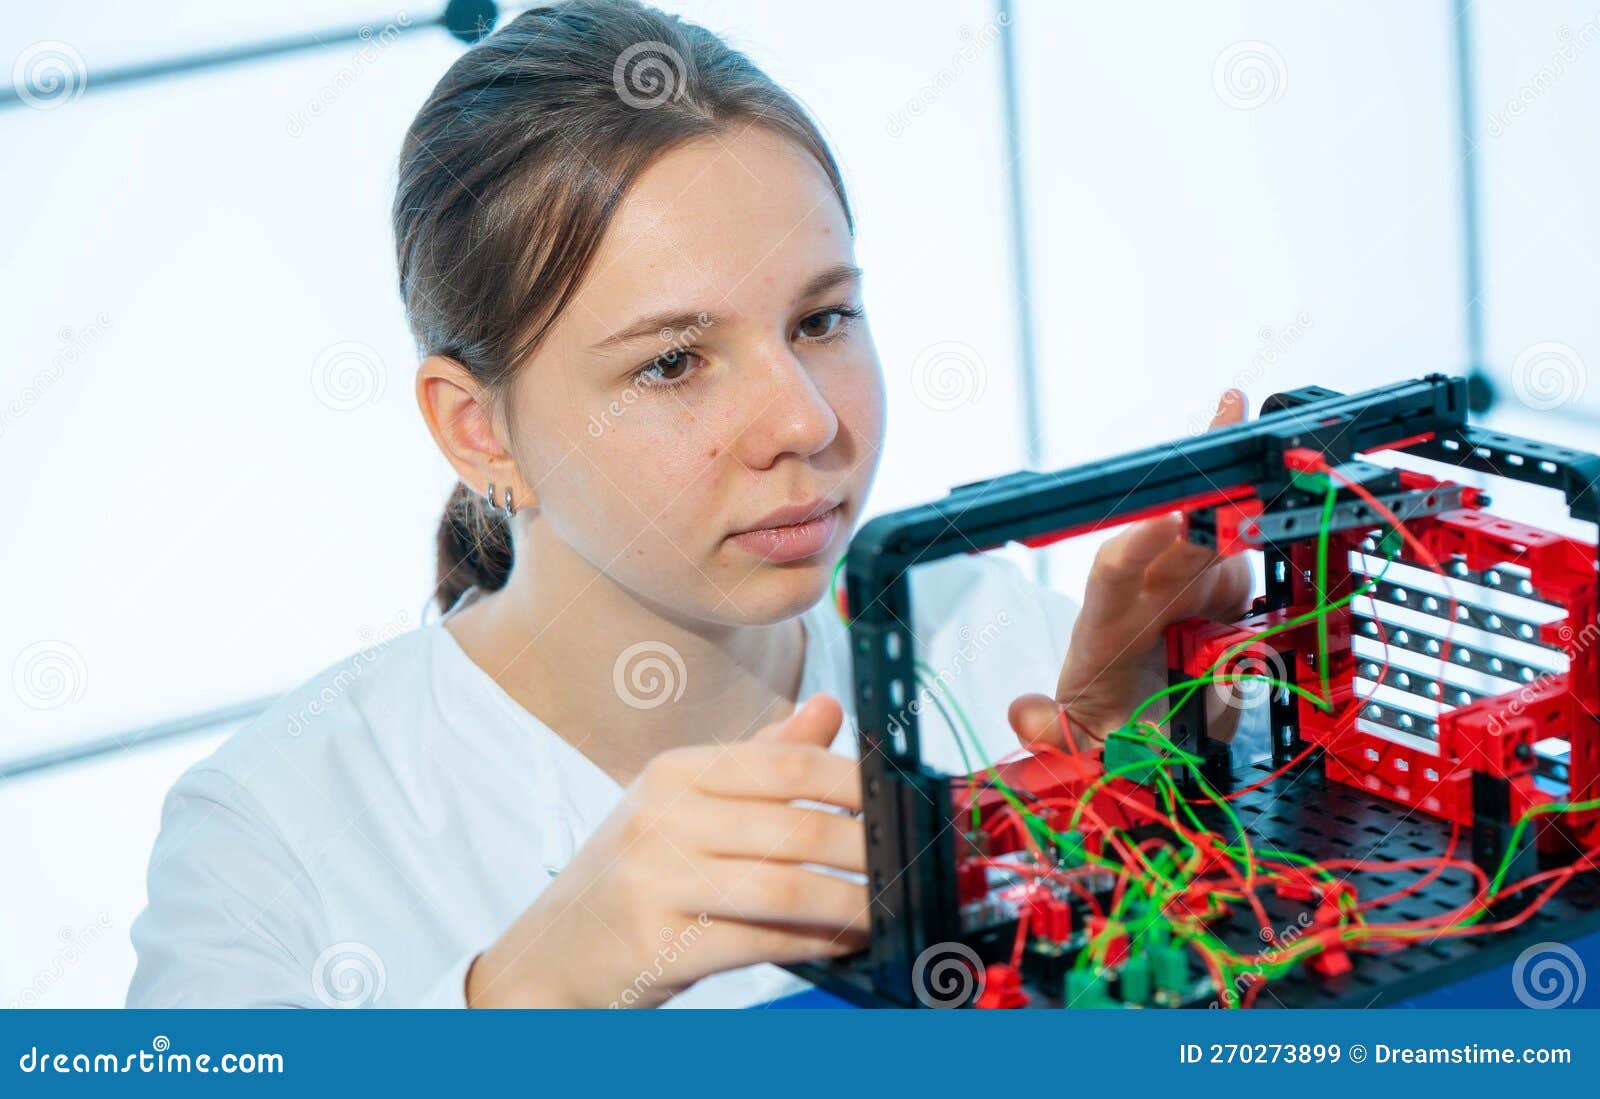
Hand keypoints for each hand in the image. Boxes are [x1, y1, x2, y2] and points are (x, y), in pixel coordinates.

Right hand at [465, 694, 867, 1007]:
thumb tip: (829, 707)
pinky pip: (760, 940)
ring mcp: (655, 881)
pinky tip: (847, 943)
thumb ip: (760, 760)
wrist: (548, 954)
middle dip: (867, 849)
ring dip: (851, 901)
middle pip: (794, 825)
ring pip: (783, 886)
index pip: (783, 763)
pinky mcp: (658, 943)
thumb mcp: (683, 806)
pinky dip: (816, 942)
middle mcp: (661, 818)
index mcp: (674, 774)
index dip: (854, 781)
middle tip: (910, 863)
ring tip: (889, 909)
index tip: (899, 801)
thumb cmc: (632, 877)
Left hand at [1010, 389, 1253, 751]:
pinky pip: (1244, 545)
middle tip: (1221, 422)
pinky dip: (1258, 498)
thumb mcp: (1081, 741)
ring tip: (1234, 411)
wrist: (1141, 728)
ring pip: (1215, 532)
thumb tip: (1024, 711)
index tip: (1167, 519)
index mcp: (1107, 625)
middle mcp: (1148, 592)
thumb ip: (1054, 731)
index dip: (1141, 545)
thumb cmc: (1108, 725)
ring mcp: (1189, 585)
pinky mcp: (1225, 589)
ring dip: (1229, 480)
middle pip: (1175, 533)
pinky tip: (1254, 431)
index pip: (1116, 574)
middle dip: (1197, 484)